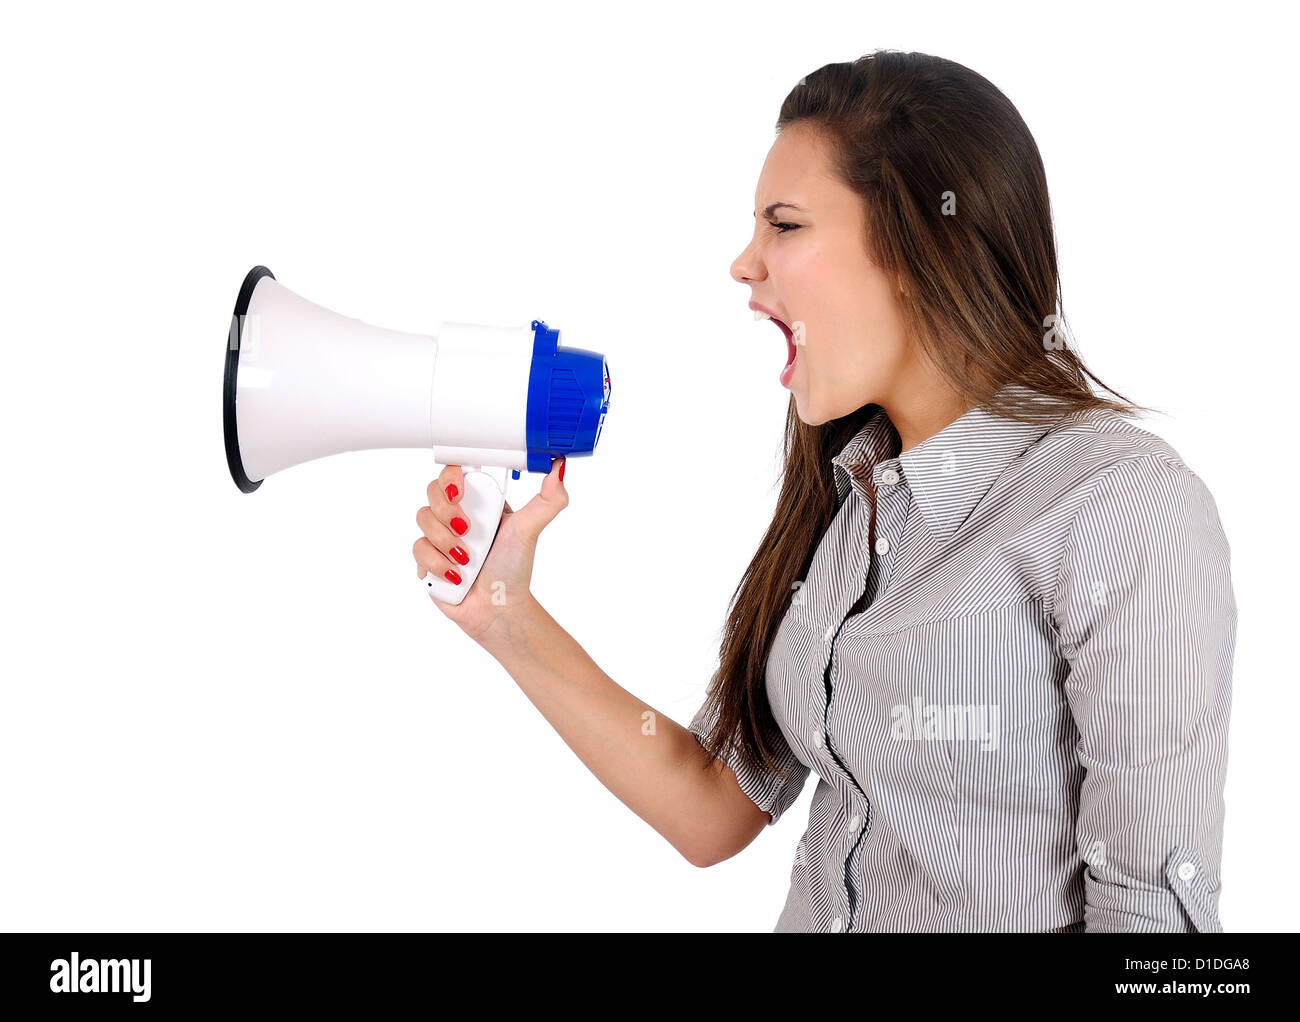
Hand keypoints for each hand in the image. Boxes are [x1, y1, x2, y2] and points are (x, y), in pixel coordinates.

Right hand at [413, 457, 567, 644]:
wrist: (497, 609)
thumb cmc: (513, 569)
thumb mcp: (530, 529)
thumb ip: (548, 499)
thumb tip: (559, 468)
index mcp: (480, 502)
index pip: (456, 472)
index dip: (452, 477)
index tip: (460, 492)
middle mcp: (457, 514)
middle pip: (433, 491)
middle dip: (448, 513)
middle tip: (467, 530)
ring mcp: (439, 535)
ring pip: (423, 519)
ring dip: (446, 542)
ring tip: (467, 560)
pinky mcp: (427, 558)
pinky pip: (418, 548)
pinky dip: (437, 564)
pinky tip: (455, 575)